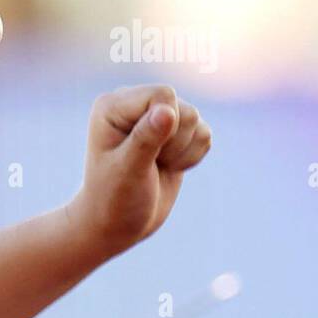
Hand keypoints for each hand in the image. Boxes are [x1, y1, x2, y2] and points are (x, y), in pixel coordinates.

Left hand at [65, 84, 212, 262]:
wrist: (118, 223)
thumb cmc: (114, 199)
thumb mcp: (128, 171)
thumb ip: (146, 139)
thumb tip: (168, 110)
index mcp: (113, 105)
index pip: (163, 95)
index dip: (167, 125)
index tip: (145, 153)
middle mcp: (133, 104)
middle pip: (184, 108)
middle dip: (175, 142)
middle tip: (149, 163)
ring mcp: (155, 116)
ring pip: (197, 120)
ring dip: (183, 151)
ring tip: (155, 166)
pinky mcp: (175, 132)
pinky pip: (205, 134)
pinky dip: (192, 157)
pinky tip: (168, 167)